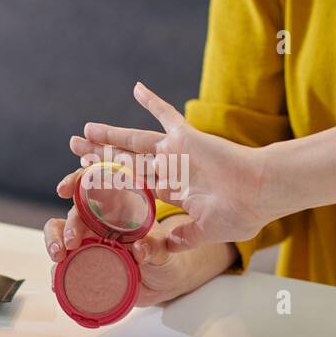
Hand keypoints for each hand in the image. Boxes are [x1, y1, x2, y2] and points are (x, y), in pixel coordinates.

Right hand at [43, 196, 234, 307]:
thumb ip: (154, 248)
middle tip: (71, 243)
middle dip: (68, 224)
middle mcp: (99, 222)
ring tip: (59, 258)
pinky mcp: (84, 264)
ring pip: (61, 234)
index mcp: (119, 208)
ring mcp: (89, 243)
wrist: (163, 283)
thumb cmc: (165, 258)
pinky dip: (57, 272)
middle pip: (74, 213)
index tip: (64, 189)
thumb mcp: (164, 252)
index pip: (94, 185)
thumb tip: (141, 249)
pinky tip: (57, 282)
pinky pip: (64, 265)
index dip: (77, 182)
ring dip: (54, 242)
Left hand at [68, 82, 275, 251]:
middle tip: (74, 148)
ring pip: (134, 142)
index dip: (110, 185)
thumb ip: (182, 238)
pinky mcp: (186, 138)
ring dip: (110, 136)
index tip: (87, 182)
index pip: (133, 188)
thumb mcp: (206, 232)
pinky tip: (136, 88)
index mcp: (173, 192)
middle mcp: (171, 170)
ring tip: (85, 131)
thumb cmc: (240, 213)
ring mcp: (177, 153)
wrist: (261, 193)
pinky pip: (166, 115)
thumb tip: (161, 248)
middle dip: (99, 157)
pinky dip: (152, 101)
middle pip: (125, 163)